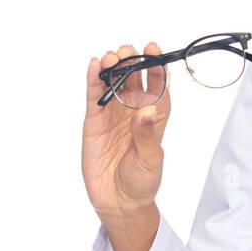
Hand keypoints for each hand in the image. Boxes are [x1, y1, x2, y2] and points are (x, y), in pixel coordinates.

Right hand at [82, 42, 170, 218]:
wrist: (118, 201)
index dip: (156, 65)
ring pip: (113, 82)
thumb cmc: (141, 180)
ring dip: (112, 66)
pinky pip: (94, 96)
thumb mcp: (150, 159)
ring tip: (111, 57)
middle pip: (134, 77)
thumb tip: (145, 111)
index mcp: (154, 115)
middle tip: (127, 52)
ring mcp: (114, 113)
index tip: (153, 49)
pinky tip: (94, 65)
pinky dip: (93, 79)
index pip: (158, 84)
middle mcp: (134, 109)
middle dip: (131, 61)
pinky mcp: (94, 120)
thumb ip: (146, 135)